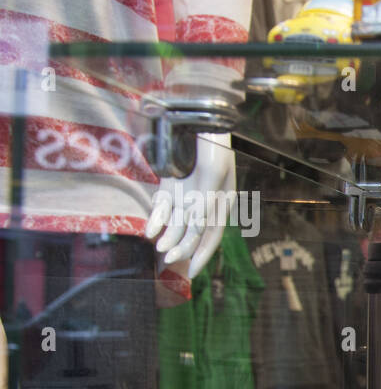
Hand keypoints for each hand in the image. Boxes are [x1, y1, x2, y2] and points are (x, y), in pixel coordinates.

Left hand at [144, 132, 235, 276]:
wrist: (195, 117)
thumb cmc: (211, 144)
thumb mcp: (213, 174)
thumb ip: (205, 203)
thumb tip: (195, 230)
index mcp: (222, 201)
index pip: (212, 234)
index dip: (202, 254)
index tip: (190, 270)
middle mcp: (205, 200)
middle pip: (193, 232)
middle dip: (182, 247)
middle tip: (169, 259)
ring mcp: (187, 192)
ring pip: (177, 222)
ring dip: (169, 235)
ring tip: (159, 246)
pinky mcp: (170, 184)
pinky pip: (163, 206)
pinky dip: (156, 219)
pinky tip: (150, 230)